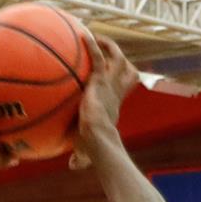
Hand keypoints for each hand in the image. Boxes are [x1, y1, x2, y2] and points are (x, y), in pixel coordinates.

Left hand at [70, 32, 138, 169]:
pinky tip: (84, 35)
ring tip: (97, 36)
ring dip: (109, 45)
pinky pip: (97, 57)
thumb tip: (73, 167)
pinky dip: (93, 45)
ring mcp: (109, 84)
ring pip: (118, 58)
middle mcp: (116, 91)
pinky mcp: (99, 80)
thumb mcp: (87, 150)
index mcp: (114, 104)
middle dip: (121, 58)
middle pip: (127, 70)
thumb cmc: (94, 146)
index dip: (123, 80)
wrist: (97, 137)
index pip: (124, 88)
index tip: (114, 75)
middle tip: (108, 48)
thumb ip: (80, 157)